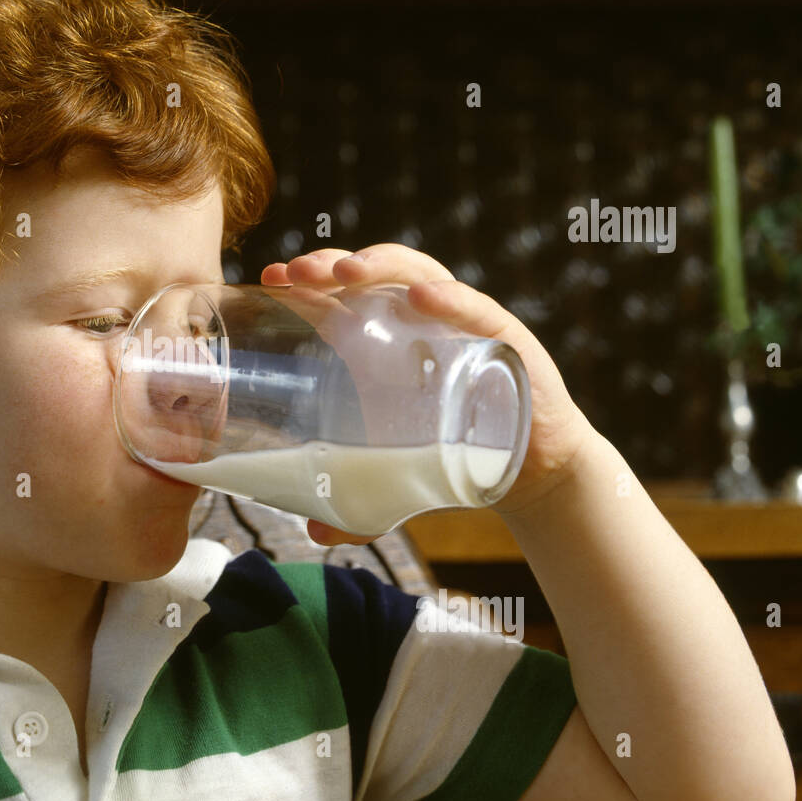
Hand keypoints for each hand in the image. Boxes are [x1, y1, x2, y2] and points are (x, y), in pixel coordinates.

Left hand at [261, 245, 597, 545]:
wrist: (529, 469)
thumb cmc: (454, 452)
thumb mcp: (395, 476)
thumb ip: (355, 505)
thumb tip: (316, 536)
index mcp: (385, 337)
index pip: (340, 289)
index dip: (307, 276)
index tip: (271, 277)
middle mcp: (419, 317)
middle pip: (371, 272)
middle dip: (331, 264)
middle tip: (298, 272)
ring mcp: (461, 321)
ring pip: (416, 273)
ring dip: (379, 265)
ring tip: (345, 272)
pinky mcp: (503, 337)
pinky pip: (475, 308)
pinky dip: (449, 299)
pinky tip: (421, 298)